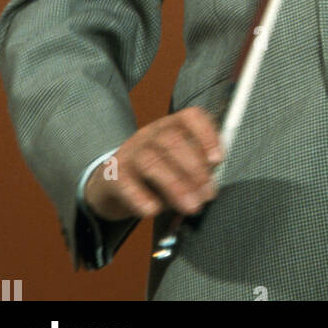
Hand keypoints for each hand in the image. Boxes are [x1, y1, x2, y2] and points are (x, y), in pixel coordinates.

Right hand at [83, 108, 223, 222]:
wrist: (110, 182)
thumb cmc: (152, 175)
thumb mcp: (175, 166)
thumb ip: (193, 171)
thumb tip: (209, 187)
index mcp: (169, 127)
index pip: (190, 117)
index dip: (206, 134)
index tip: (217, 160)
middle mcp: (149, 135)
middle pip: (172, 141)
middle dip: (194, 169)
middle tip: (207, 194)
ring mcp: (129, 153)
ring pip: (152, 162)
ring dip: (176, 185)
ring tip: (191, 206)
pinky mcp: (113, 176)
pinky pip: (126, 183)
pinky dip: (141, 197)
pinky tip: (153, 210)